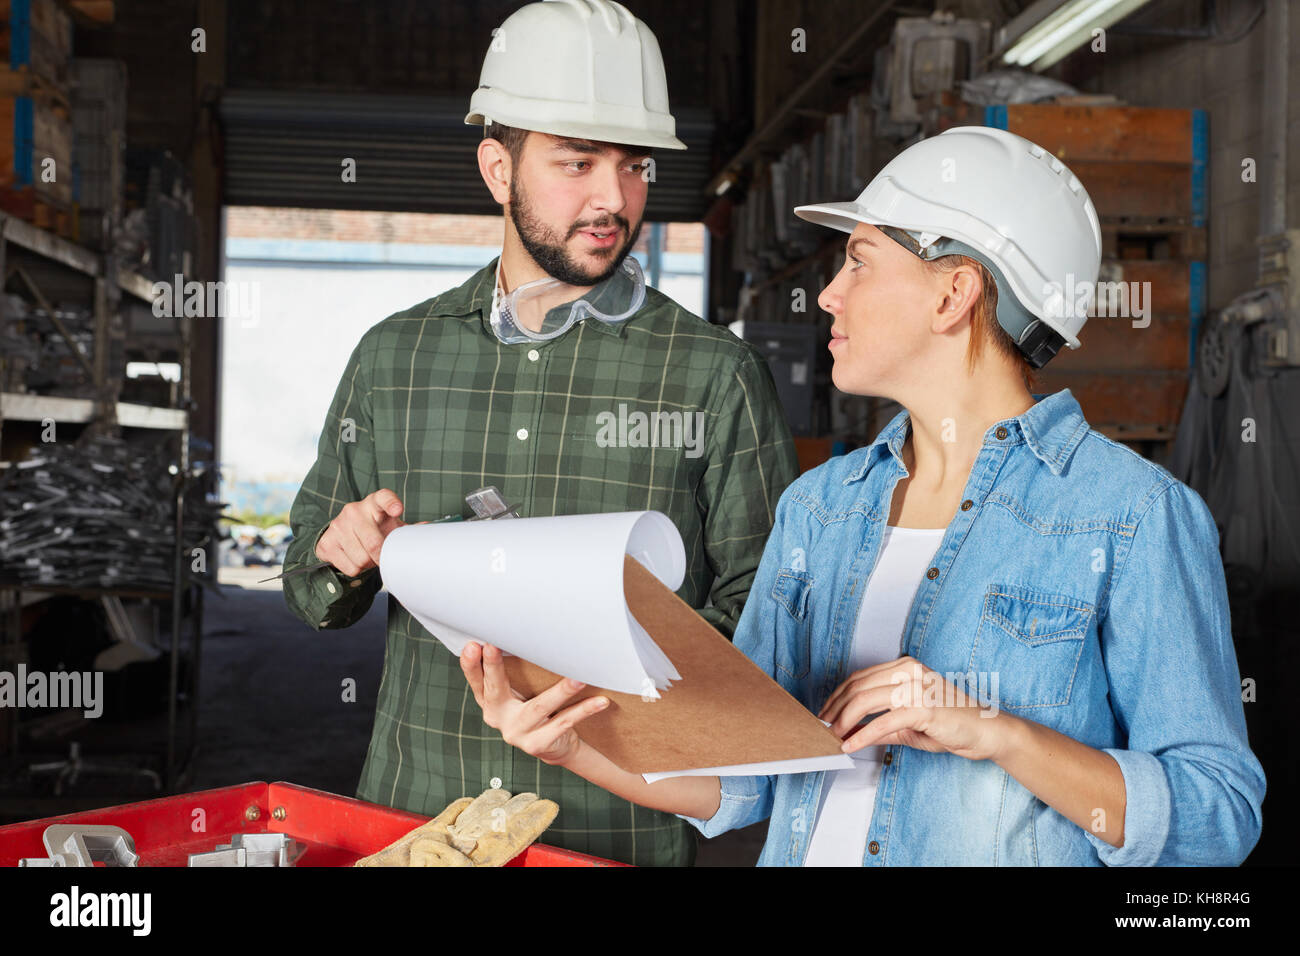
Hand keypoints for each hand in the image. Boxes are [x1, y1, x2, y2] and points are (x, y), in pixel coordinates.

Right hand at [316, 488, 421, 575]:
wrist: (341, 534)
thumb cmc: (372, 529)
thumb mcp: (390, 526)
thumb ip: (407, 528)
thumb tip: (430, 529)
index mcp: (373, 504)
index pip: (383, 498)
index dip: (391, 503)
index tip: (398, 510)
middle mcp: (354, 511)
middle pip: (374, 543)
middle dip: (381, 556)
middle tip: (381, 555)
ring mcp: (338, 526)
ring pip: (362, 559)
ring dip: (367, 564)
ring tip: (366, 554)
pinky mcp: (326, 542)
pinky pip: (349, 567)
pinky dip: (355, 569)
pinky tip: (353, 557)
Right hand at [460, 642, 609, 765]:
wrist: (558, 746)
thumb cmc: (539, 708)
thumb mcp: (522, 690)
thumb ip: (516, 670)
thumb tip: (527, 629)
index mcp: (491, 702)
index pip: (477, 681)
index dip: (471, 665)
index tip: (472, 645)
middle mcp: (498, 718)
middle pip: (496, 691)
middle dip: (493, 667)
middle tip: (492, 646)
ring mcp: (517, 734)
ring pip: (539, 707)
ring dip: (561, 691)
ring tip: (578, 678)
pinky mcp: (539, 744)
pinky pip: (565, 722)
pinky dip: (584, 710)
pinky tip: (601, 700)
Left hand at [817, 655, 1010, 761]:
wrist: (989, 732)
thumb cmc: (953, 725)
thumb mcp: (910, 724)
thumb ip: (881, 725)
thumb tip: (851, 733)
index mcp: (905, 667)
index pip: (860, 677)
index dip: (837, 696)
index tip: (825, 714)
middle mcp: (909, 670)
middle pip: (858, 687)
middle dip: (835, 709)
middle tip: (823, 728)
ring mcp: (917, 686)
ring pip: (865, 700)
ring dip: (844, 721)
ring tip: (833, 737)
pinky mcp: (924, 707)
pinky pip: (883, 722)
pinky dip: (862, 735)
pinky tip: (851, 746)